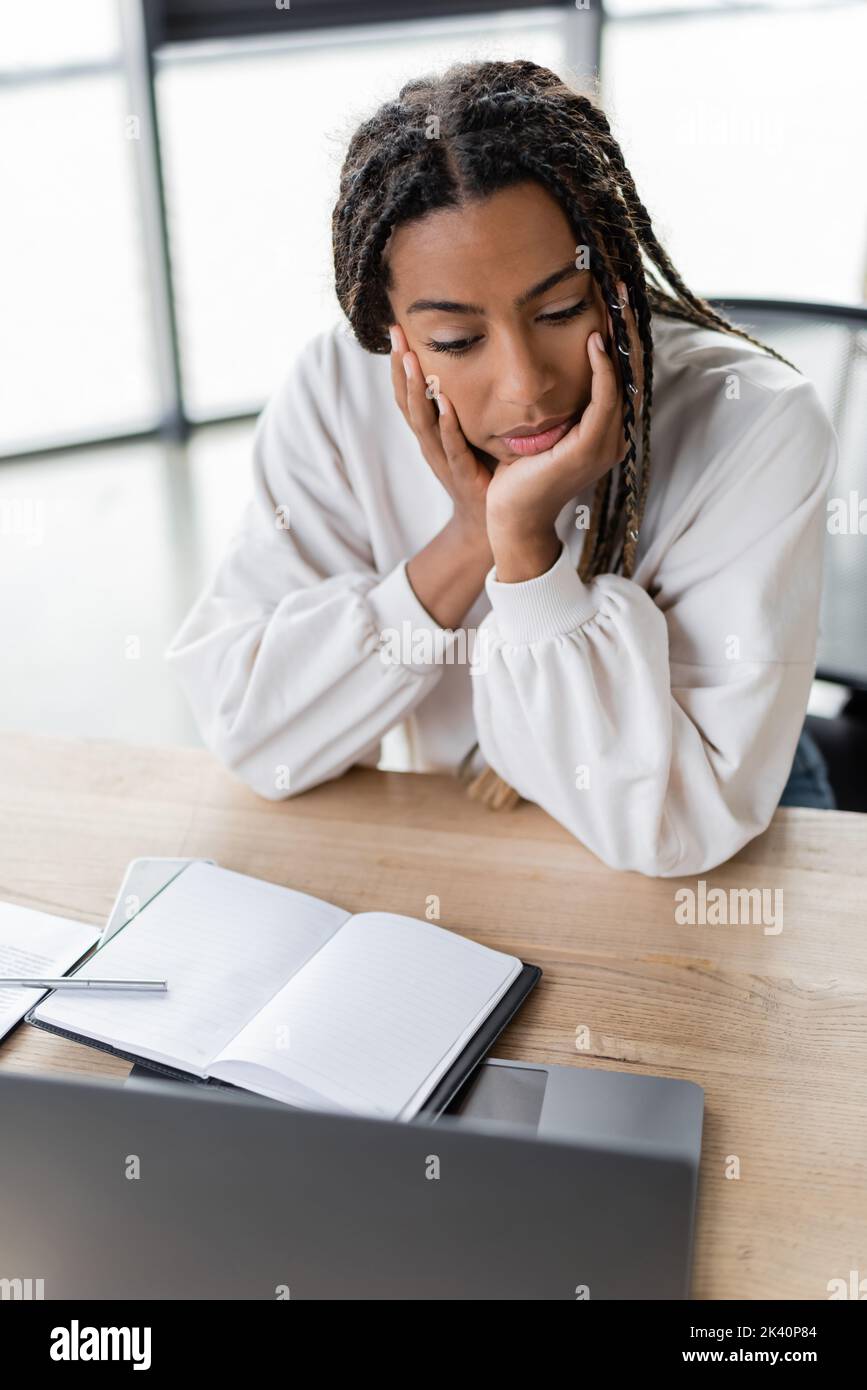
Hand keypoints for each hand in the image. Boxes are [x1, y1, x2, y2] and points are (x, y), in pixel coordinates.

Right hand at [388, 322, 491, 548]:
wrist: (493, 521)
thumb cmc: (484, 472)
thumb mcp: (471, 430)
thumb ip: (467, 401)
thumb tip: (476, 359)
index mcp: (430, 431)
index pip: (408, 390)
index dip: (400, 361)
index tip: (396, 326)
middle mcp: (429, 443)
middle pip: (406, 400)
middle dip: (400, 365)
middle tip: (395, 331)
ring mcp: (442, 459)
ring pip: (421, 421)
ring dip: (415, 389)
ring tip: (412, 358)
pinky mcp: (461, 475)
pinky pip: (451, 447)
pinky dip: (446, 425)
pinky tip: (445, 404)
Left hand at [486, 281, 643, 555]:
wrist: (509, 517)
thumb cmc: (517, 474)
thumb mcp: (537, 430)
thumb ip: (551, 403)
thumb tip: (544, 366)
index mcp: (602, 431)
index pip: (619, 374)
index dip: (620, 337)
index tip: (612, 298)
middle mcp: (612, 436)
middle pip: (630, 371)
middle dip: (628, 329)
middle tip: (623, 287)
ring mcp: (605, 444)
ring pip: (623, 381)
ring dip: (621, 339)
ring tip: (616, 303)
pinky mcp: (589, 450)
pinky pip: (603, 401)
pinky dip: (602, 371)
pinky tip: (595, 343)